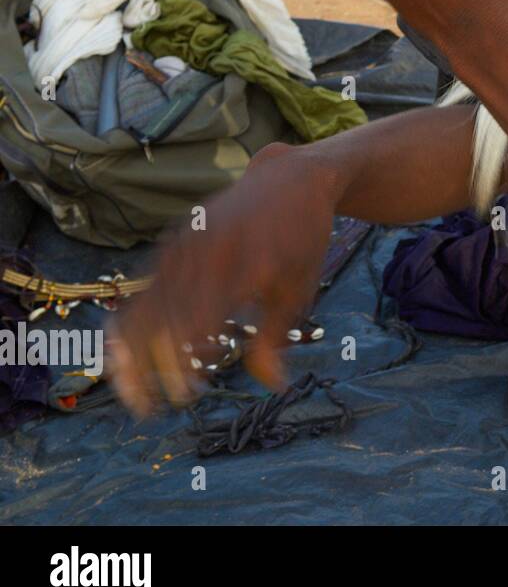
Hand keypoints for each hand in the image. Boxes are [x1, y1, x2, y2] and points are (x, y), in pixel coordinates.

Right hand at [108, 145, 337, 415]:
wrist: (289, 180)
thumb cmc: (302, 241)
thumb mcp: (300, 290)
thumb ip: (277, 338)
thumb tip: (273, 385)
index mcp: (245, 268)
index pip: (200, 323)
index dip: (184, 362)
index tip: (186, 395)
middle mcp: (208, 254)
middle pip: (163, 318)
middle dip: (152, 367)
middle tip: (151, 406)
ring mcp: (186, 244)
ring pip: (145, 303)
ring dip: (133, 351)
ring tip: (132, 391)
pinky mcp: (174, 240)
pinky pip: (145, 285)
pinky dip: (133, 322)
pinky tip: (126, 354)